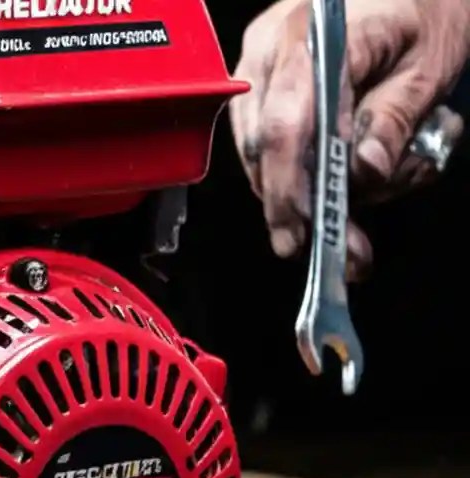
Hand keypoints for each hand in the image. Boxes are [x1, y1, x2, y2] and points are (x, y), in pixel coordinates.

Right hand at [230, 0, 469, 280]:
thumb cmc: (420, 5)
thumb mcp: (428, 64)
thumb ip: (395, 117)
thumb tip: (363, 171)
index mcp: (308, 38)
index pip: (284, 129)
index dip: (289, 189)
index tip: (304, 232)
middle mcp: (268, 52)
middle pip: (265, 149)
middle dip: (304, 203)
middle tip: (348, 245)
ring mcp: (258, 66)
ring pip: (262, 154)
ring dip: (310, 188)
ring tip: (369, 194)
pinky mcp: (263, 81)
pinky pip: (269, 141)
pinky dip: (305, 166)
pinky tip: (344, 171)